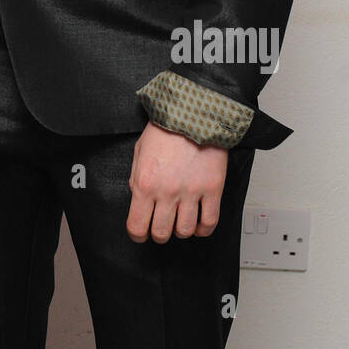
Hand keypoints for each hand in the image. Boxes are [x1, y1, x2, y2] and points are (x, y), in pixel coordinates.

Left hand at [126, 120, 227, 243]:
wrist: (192, 113)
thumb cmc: (165, 129)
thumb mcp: (139, 152)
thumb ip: (136, 179)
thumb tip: (138, 199)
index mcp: (145, 183)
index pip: (137, 225)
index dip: (137, 234)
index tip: (140, 233)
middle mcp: (167, 192)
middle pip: (162, 233)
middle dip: (159, 234)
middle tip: (160, 227)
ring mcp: (191, 192)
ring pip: (185, 230)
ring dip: (181, 231)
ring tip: (180, 221)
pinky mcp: (212, 189)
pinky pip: (209, 221)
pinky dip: (204, 229)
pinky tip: (199, 224)